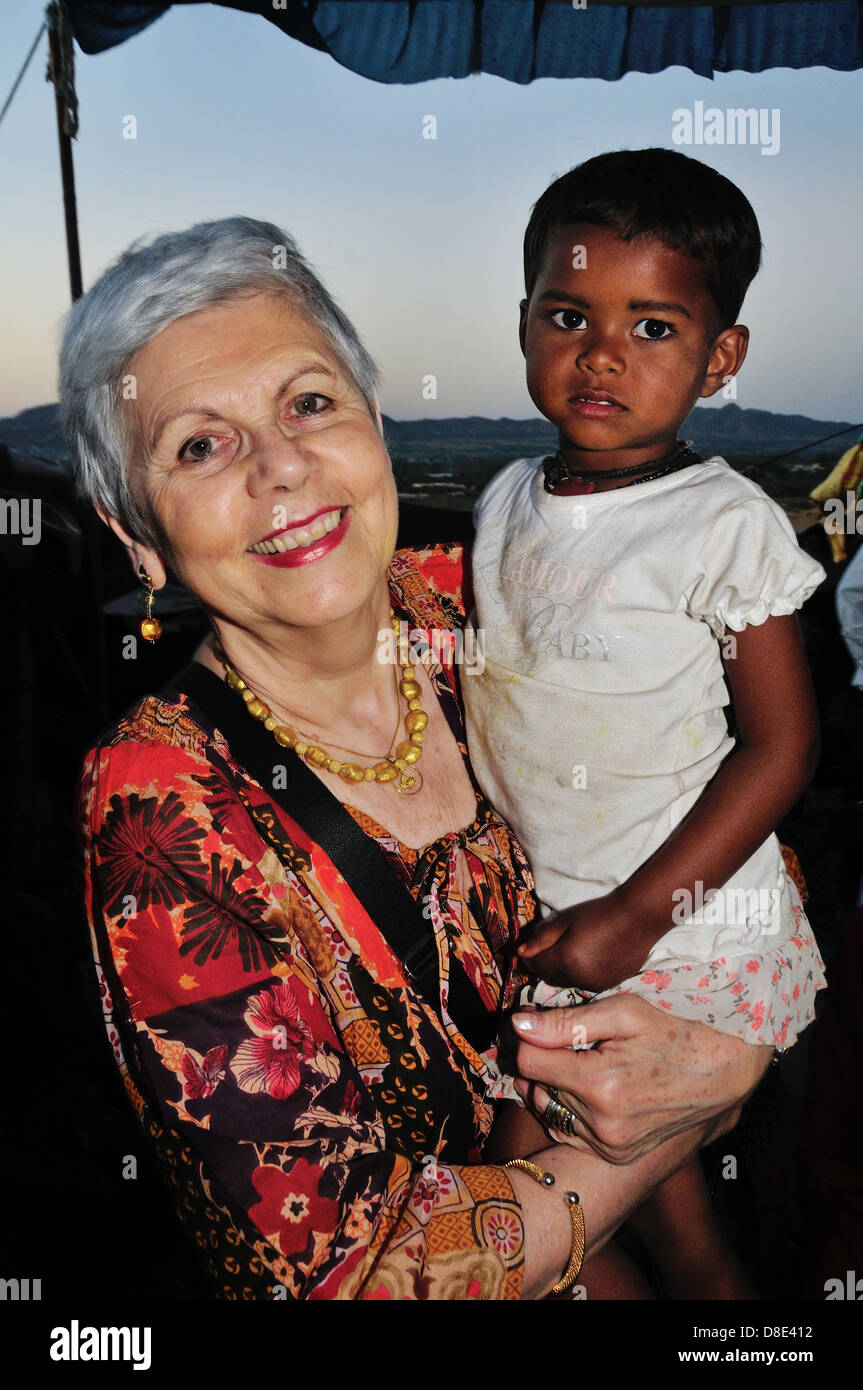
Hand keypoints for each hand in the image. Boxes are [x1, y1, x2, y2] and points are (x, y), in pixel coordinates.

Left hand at [511, 994, 770, 1163]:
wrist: (722, 1073)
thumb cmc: (675, 1033)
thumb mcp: (624, 1013)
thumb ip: (566, 1021)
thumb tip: (519, 1025)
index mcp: (600, 1083)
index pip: (527, 1062)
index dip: (527, 1038)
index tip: (535, 1025)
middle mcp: (602, 1123)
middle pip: (537, 1085)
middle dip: (542, 1061)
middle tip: (561, 1041)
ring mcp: (610, 1145)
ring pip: (550, 1109)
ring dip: (553, 1086)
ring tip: (575, 1063)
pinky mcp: (617, 1155)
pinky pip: (568, 1132)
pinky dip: (567, 1110)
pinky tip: (583, 1089)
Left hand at [517, 890, 650, 991]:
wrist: (638, 917)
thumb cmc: (599, 913)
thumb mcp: (565, 920)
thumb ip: (541, 938)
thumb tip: (521, 952)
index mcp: (566, 961)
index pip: (536, 965)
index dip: (529, 956)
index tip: (527, 949)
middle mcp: (579, 979)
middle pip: (550, 977)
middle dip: (544, 965)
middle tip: (546, 949)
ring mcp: (596, 985)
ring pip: (567, 982)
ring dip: (562, 971)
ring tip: (570, 951)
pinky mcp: (609, 985)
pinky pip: (585, 983)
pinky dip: (580, 974)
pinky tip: (589, 958)